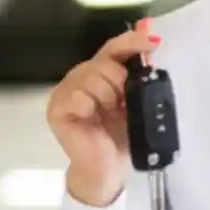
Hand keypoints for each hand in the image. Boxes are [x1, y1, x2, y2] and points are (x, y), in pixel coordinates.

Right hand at [46, 18, 161, 205]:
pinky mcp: (56, 108)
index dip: (132, 41)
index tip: (154, 42)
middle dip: (120, 81)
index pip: (113, 48)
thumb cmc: (122, 135)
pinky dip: (89, 107)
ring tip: (108, 114)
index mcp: (100, 72)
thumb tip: (152, 42)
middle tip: (122, 104)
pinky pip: (77, 96)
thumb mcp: (137, 102)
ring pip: (90, 76)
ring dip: (107, 97)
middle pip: (103, 62)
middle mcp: (80, 76)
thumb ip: (140, 76)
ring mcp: (65, 90)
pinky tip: (90, 118)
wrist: (107, 167)